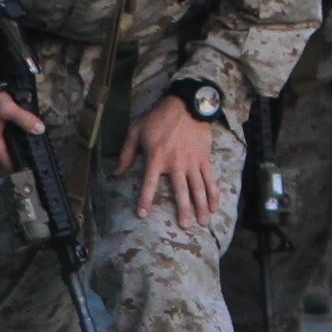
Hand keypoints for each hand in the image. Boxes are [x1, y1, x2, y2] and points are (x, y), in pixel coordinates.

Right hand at [0, 77, 45, 173]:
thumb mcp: (7, 108)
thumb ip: (24, 119)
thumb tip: (40, 130)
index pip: (9, 164)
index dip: (23, 164)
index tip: (35, 160)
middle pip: (7, 155)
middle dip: (21, 152)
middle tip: (37, 146)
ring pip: (4, 146)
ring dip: (15, 143)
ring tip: (30, 137)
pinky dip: (8, 135)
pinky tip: (18, 128)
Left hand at [122, 92, 222, 222]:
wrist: (186, 104)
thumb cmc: (158, 118)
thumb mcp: (136, 131)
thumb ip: (126, 153)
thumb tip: (117, 173)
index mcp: (157, 157)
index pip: (150, 183)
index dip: (146, 199)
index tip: (143, 214)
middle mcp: (176, 163)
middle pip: (180, 191)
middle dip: (183, 210)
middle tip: (184, 226)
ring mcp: (193, 162)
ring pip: (198, 188)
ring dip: (201, 206)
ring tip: (203, 222)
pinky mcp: (204, 158)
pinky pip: (210, 179)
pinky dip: (214, 193)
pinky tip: (215, 206)